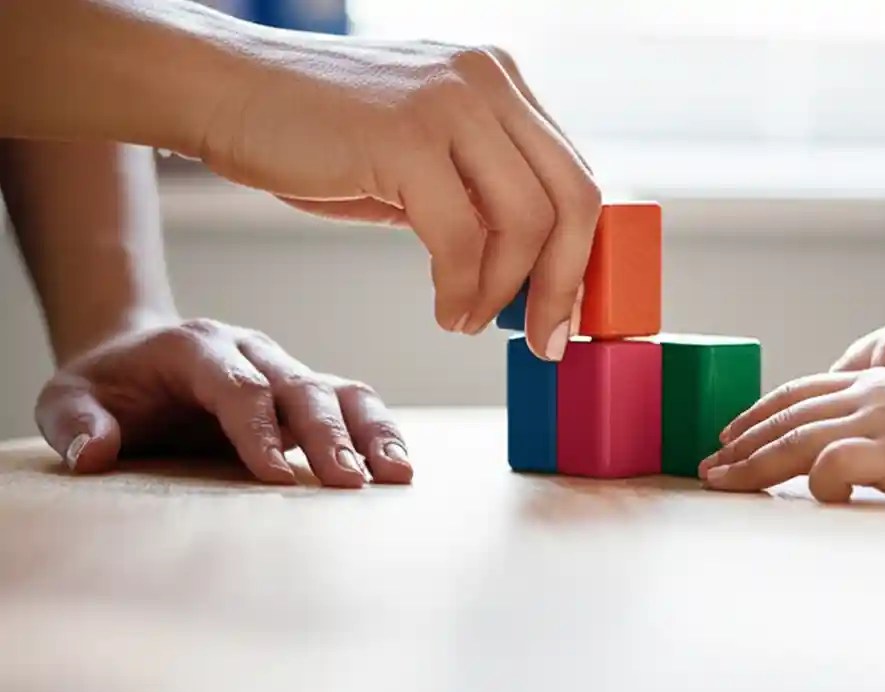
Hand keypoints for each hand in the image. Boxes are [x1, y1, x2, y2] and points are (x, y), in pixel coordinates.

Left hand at [33, 319, 411, 487]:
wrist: (135, 357)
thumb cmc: (107, 387)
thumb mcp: (67, 398)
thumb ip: (76, 423)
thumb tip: (93, 455)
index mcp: (196, 346)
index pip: (238, 386)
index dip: (259, 431)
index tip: (278, 479)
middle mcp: (252, 351)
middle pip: (301, 386)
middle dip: (328, 435)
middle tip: (349, 483)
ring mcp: (285, 369)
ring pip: (340, 389)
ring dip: (371, 431)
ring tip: (397, 475)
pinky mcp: (305, 391)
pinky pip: (353, 404)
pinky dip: (379, 432)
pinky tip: (397, 468)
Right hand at [199, 36, 598, 359]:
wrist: (223, 91)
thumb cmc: (317, 134)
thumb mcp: (421, 155)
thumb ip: (478, 194)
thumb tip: (535, 271)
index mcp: (499, 79)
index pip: (573, 173)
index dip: (579, 252)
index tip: (565, 309)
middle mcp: (488, 79)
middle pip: (573, 197)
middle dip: (564, 282)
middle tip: (546, 338)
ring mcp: (451, 101)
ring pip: (527, 221)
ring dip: (506, 292)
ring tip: (470, 322)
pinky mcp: (408, 136)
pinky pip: (462, 239)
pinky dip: (461, 290)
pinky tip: (444, 311)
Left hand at [699, 368, 884, 504]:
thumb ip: (875, 436)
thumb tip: (837, 464)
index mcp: (876, 383)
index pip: (799, 393)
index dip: (758, 412)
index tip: (727, 434)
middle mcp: (871, 392)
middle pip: (786, 415)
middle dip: (741, 441)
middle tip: (708, 466)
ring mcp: (883, 418)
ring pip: (796, 438)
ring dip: (752, 463)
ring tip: (722, 482)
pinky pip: (835, 463)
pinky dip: (814, 483)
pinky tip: (806, 500)